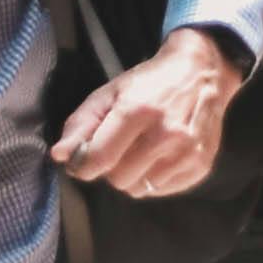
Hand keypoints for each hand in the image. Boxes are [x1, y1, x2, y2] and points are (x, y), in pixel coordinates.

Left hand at [51, 28, 241, 201]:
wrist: (203, 72)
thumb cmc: (150, 82)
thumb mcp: (111, 92)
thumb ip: (82, 123)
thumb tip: (60, 155)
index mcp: (137, 110)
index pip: (99, 158)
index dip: (83, 165)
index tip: (82, 161)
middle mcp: (165, 134)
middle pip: (118, 179)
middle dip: (112, 167)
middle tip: (120, 147)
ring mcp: (186, 153)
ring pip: (139, 189)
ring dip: (133, 175)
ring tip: (141, 150)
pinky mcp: (200, 166)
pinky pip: (161, 191)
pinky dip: (154, 179)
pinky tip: (160, 156)